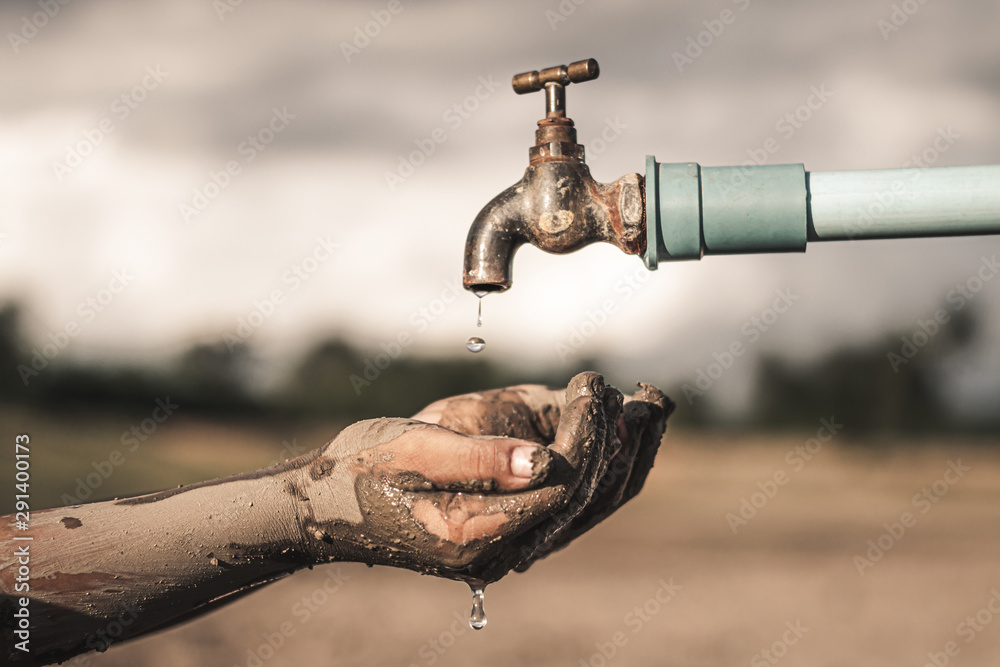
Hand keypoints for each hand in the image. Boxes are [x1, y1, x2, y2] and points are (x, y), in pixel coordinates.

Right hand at [292, 372, 672, 583]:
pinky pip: (573, 507)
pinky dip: (602, 469)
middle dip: (622, 445)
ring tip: (650, 410)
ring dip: (625, 459)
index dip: (587, 434)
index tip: (594, 383)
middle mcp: (500, 553)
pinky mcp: (512, 534)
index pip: (558, 487)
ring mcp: (509, 548)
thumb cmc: (366, 469)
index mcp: (474, 535)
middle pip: (586, 503)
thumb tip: (546, 460)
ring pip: (588, 509)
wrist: (334, 504)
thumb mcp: (413, 450)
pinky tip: (619, 435)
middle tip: (648, 395)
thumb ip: (479, 458)